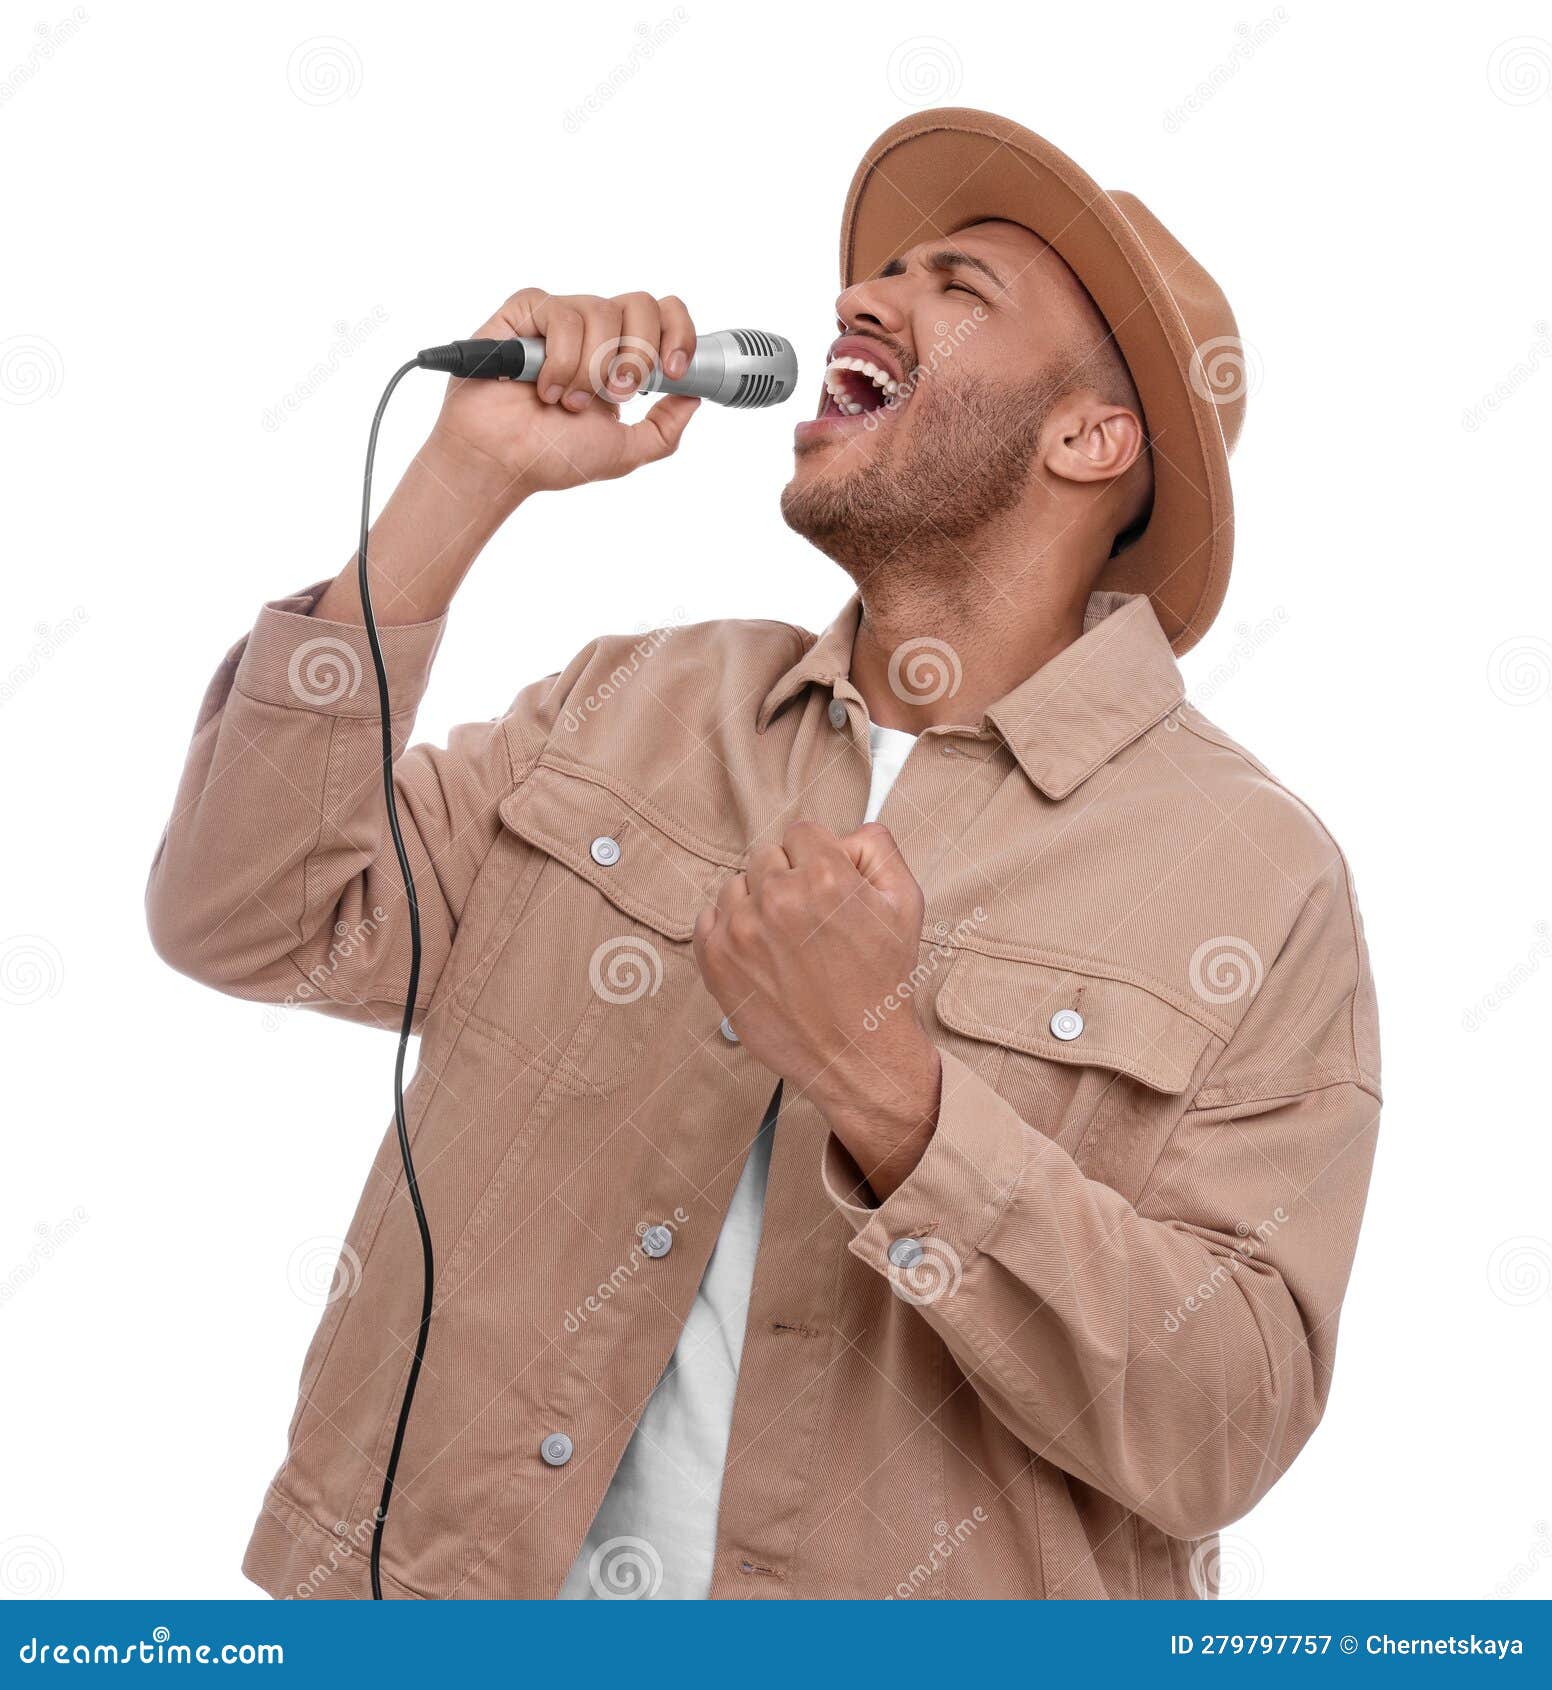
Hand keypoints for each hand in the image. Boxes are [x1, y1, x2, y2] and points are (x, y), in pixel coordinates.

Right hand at [429, 287, 700, 502]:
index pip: (663, 314)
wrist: (503, 462)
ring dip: (589, 369)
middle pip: (640, 304)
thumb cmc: (552, 455)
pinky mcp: (526, 311)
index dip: (678, 333)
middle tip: (614, 394)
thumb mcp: (624, 451)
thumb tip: (694, 398)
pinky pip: (560, 313)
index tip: (675, 370)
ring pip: (600, 311)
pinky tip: (542, 386)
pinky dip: (559, 360)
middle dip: (635, 357)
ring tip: (568, 401)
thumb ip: (665, 429)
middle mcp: (594, 330)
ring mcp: (560, 318)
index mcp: (621, 354)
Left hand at [692, 822, 942, 1198]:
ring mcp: (741, 929)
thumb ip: (879, 849)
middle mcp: (778, 897)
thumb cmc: (882, 983)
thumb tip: (847, 830)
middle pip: (766, 855)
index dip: (817, 858)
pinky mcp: (716, 960)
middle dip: (787, 879)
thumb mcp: (905, 904)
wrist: (855, 1054)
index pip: (802, 832)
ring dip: (756, 904)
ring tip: (785, 943)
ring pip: (736, 885)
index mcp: (825, 876)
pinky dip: (730, 931)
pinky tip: (760, 955)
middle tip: (809, 921)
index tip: (824, 886)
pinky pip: (709, 919)